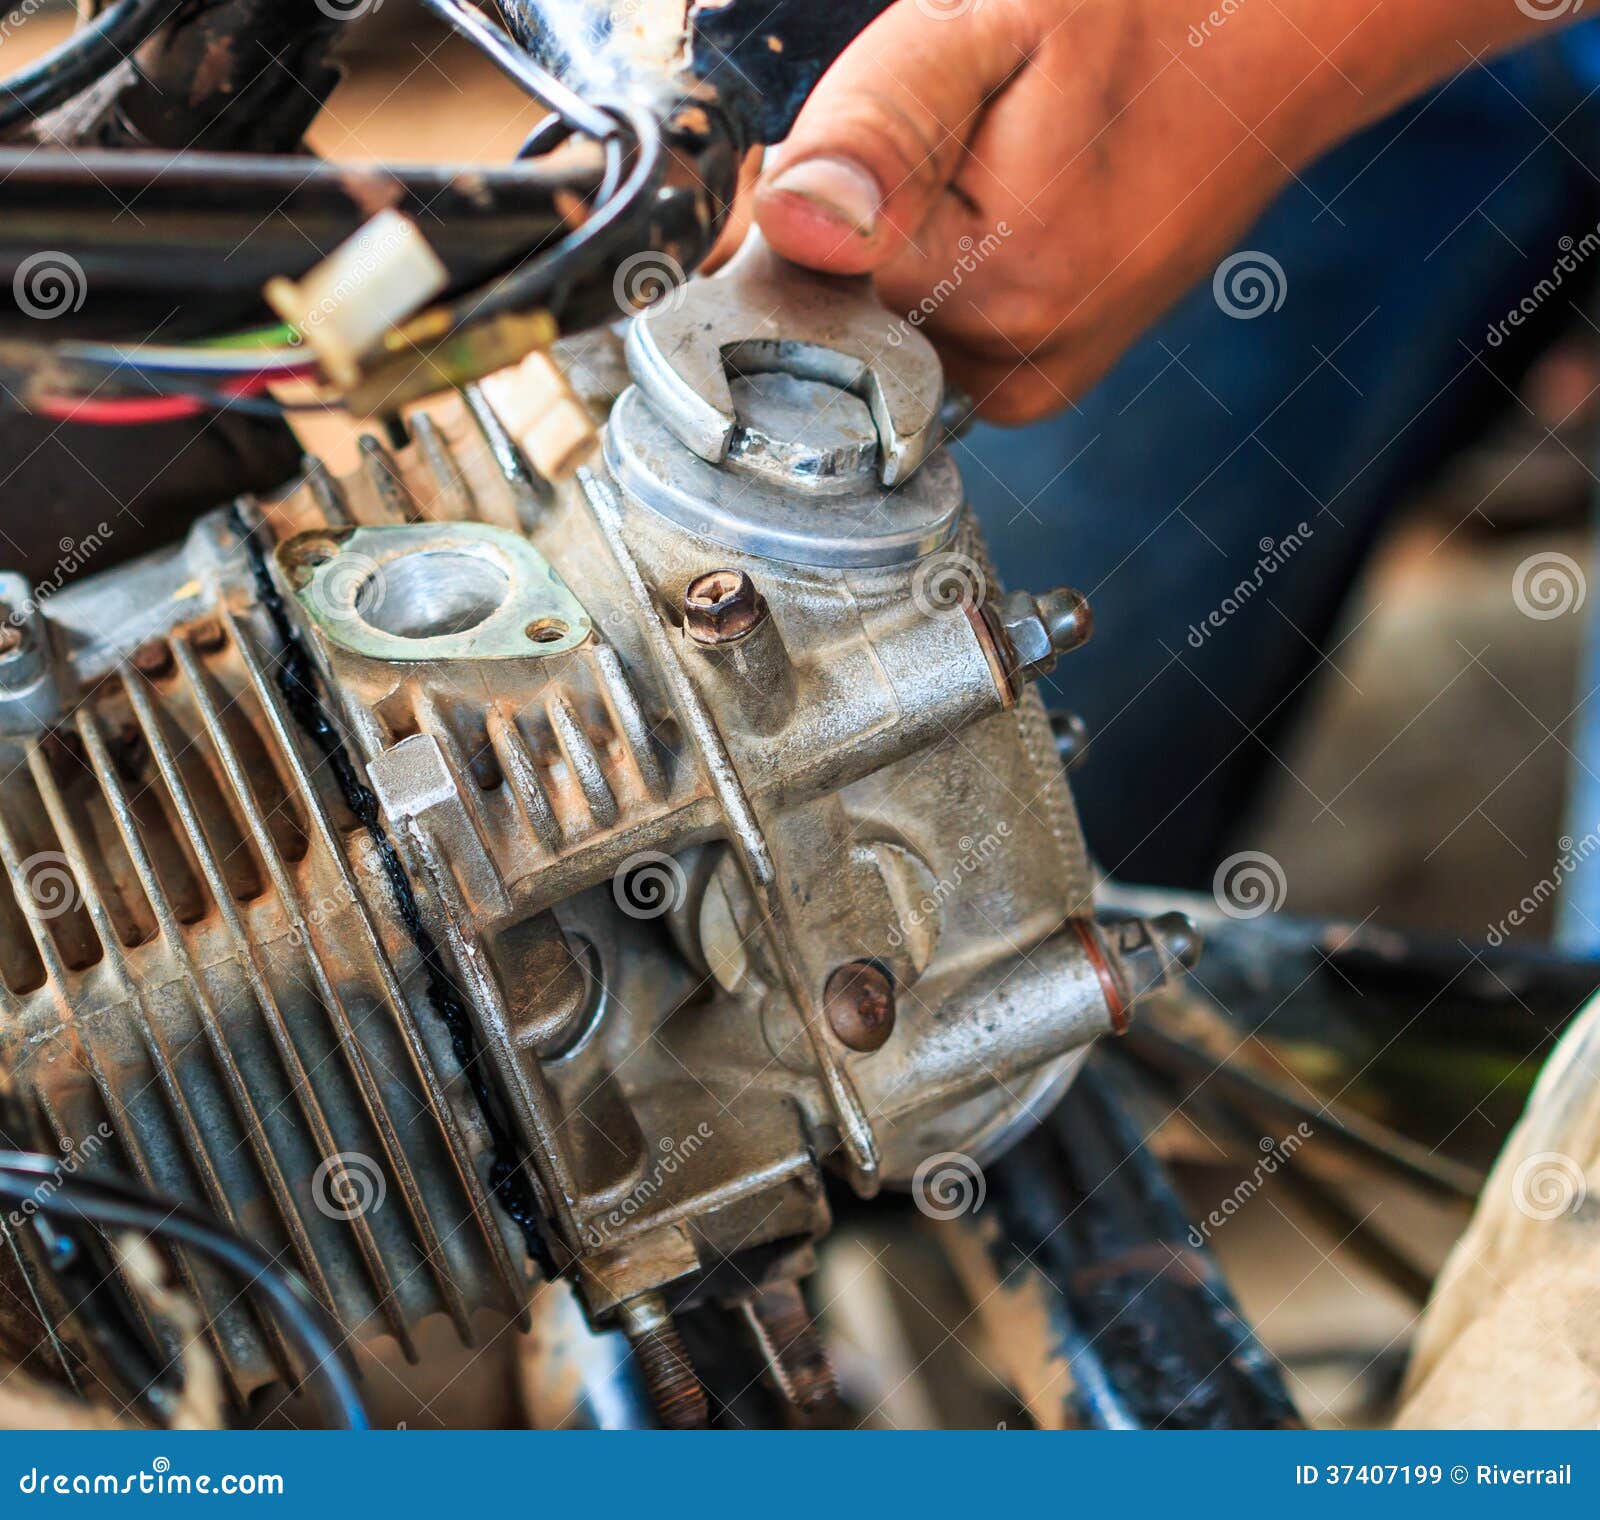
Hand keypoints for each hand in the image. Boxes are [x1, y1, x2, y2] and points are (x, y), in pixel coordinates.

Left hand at [752, 0, 1557, 422]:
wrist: (1271, 54)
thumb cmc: (1144, 19)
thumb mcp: (989, 24)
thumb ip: (876, 126)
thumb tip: (790, 228)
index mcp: (990, 283)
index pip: (799, 282)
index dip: (802, 201)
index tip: (872, 136)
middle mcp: (1011, 363)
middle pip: (841, 314)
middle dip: (855, 228)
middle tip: (949, 135)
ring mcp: (1029, 385)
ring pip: (885, 332)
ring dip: (898, 258)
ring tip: (990, 169)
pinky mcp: (1039, 385)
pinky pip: (934, 344)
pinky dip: (936, 284)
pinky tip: (996, 217)